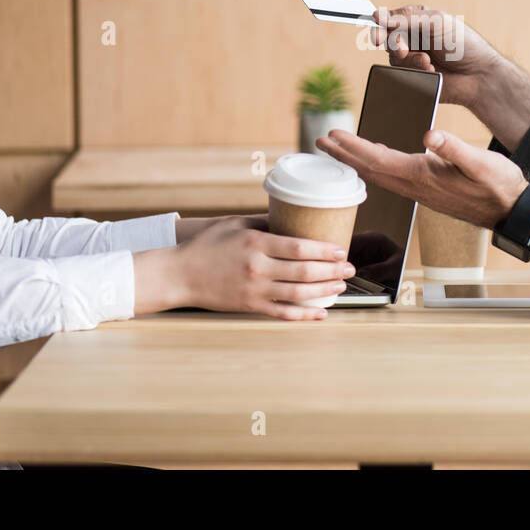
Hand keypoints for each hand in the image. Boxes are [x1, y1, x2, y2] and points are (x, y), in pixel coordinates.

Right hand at [139, 215, 355, 319]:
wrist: (179, 275)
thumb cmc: (206, 246)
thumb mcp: (235, 224)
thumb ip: (264, 222)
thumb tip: (291, 215)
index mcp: (256, 243)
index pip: (298, 247)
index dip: (324, 250)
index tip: (340, 249)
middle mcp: (258, 268)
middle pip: (304, 272)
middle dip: (332, 270)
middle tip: (350, 268)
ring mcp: (255, 290)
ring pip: (298, 293)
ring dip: (325, 290)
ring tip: (342, 285)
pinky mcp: (250, 307)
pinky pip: (283, 313)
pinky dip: (305, 315)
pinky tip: (321, 312)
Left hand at [316, 128, 527, 228]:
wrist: (511, 211)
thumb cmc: (499, 185)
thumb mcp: (480, 161)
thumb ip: (454, 147)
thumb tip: (428, 134)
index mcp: (422, 176)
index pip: (377, 161)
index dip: (352, 148)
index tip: (331, 136)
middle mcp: (416, 186)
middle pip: (370, 170)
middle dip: (344, 155)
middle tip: (321, 141)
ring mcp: (421, 191)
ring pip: (379, 175)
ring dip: (356, 162)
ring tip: (338, 150)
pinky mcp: (428, 192)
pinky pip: (392, 178)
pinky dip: (375, 167)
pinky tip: (374, 160)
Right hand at [368, 5, 502, 111]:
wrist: (479, 75)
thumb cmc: (464, 44)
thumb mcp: (437, 22)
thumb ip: (407, 18)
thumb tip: (379, 16)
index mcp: (417, 21)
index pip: (391, 18)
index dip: (381, 21)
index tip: (378, 24)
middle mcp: (412, 39)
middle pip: (386, 39)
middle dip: (391, 43)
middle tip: (401, 49)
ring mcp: (412, 59)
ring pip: (393, 58)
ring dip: (409, 59)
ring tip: (428, 61)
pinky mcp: (414, 78)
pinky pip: (401, 75)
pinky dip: (415, 71)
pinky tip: (431, 70)